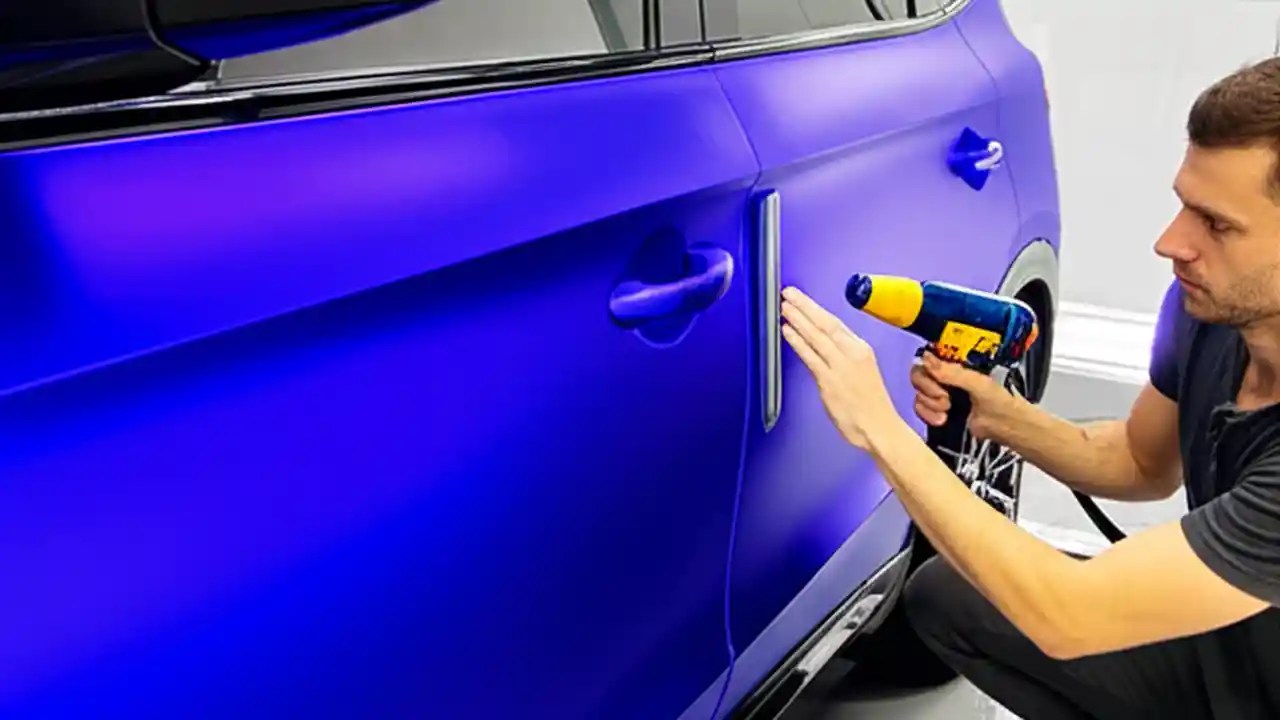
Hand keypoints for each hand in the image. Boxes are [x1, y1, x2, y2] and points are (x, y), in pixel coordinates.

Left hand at [780, 286, 901, 450]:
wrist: (880, 428)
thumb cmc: (871, 406)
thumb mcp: (861, 372)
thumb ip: (842, 359)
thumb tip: (823, 350)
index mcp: (861, 350)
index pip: (835, 323)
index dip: (815, 309)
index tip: (802, 299)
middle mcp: (851, 354)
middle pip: (824, 323)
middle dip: (804, 306)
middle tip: (789, 293)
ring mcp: (840, 366)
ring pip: (816, 336)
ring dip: (798, 319)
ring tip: (784, 307)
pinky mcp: (830, 381)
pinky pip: (810, 356)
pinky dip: (798, 341)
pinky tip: (787, 331)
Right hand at [911, 349, 1015, 440]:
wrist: (1004, 427)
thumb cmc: (999, 401)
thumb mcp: (977, 382)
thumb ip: (951, 372)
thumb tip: (925, 358)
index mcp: (955, 363)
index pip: (928, 357)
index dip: (927, 368)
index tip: (935, 378)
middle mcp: (945, 376)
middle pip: (918, 375)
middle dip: (929, 389)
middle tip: (946, 399)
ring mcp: (940, 393)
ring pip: (918, 393)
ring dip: (931, 404)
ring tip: (948, 410)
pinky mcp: (936, 410)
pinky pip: (919, 408)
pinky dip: (928, 415)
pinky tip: (942, 419)